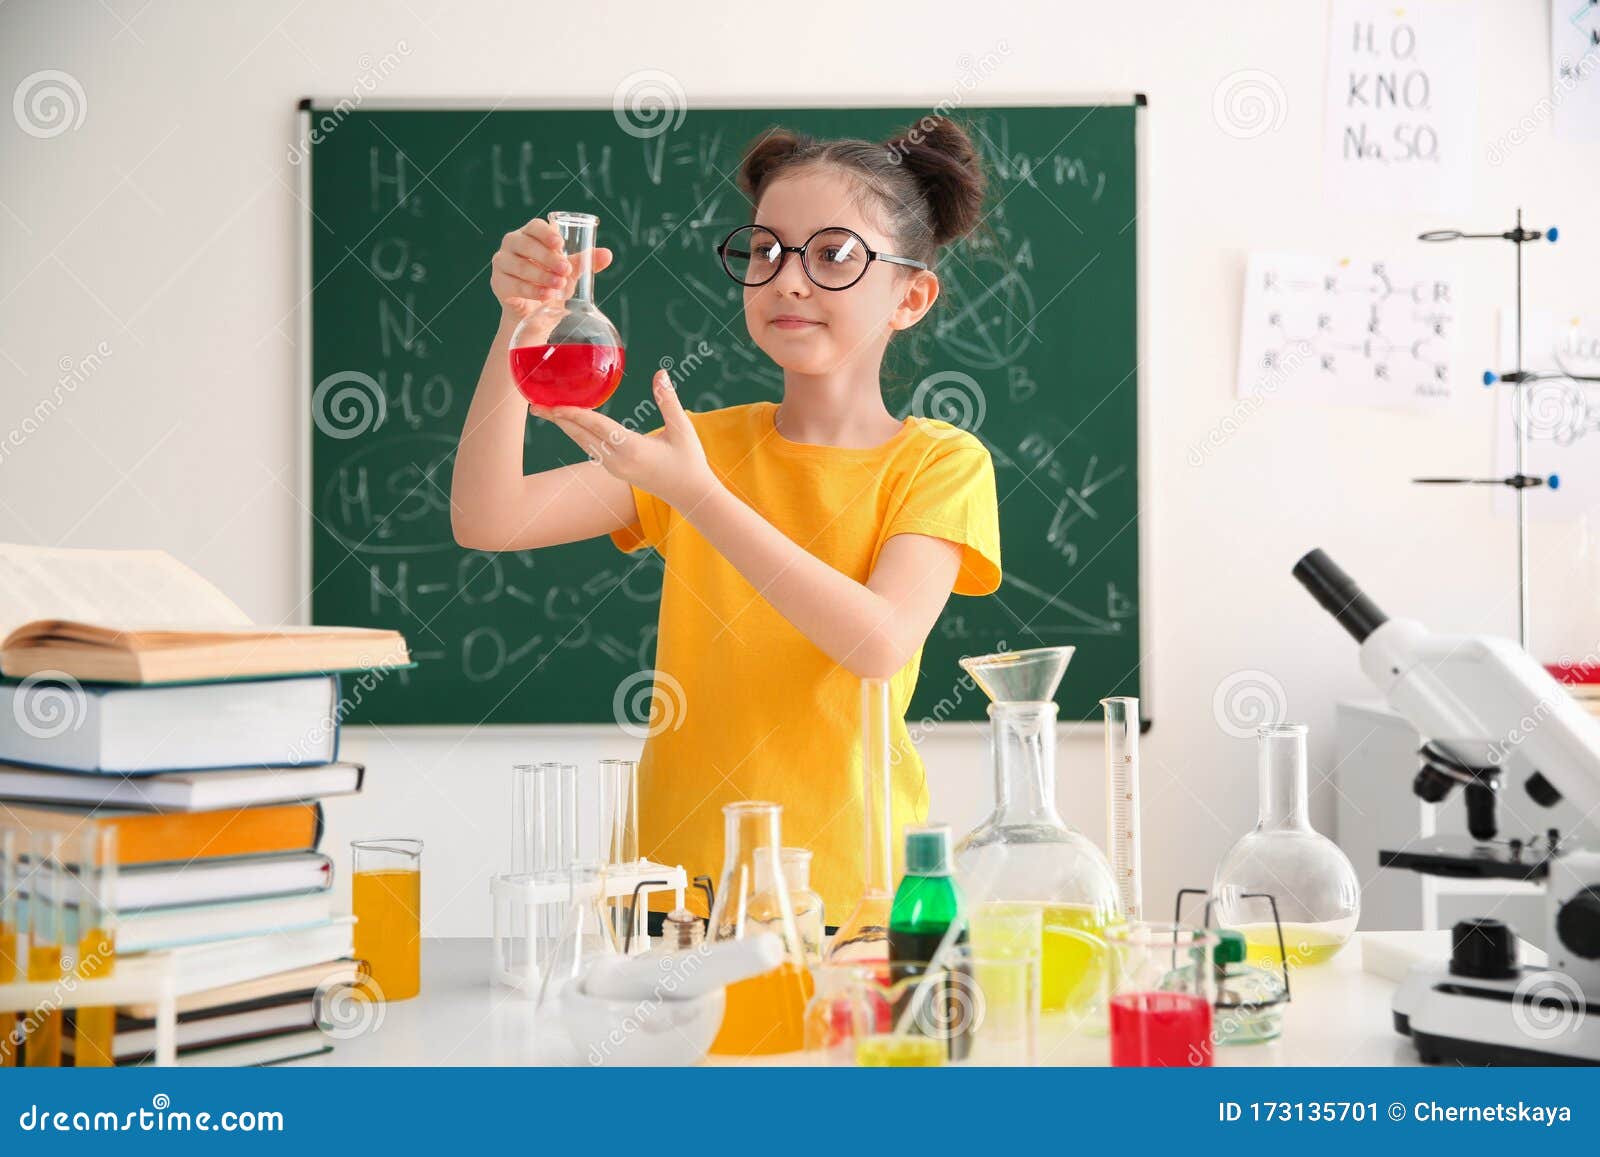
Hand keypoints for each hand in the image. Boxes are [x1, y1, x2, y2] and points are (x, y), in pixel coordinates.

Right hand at [491, 216, 613, 317]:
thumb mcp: (570, 271)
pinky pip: (514, 285)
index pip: (534, 226)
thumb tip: (608, 254)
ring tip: (559, 284)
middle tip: (565, 270)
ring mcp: (502, 263)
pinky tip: (546, 295)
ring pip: (519, 266)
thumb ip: (586, 261)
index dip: (546, 234)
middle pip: (525, 244)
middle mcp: (512, 244)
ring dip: (541, 275)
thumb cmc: (552, 281)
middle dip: (547, 257)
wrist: (536, 310)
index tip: (560, 244)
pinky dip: (532, 291)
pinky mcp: (498, 283)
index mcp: (529, 234)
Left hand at [530, 369, 718, 509]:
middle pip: (580, 436)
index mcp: (632, 449)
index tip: (553, 404)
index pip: (596, 427)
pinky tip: (568, 422)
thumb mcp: (682, 429)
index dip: (574, 414)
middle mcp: (617, 460)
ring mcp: (613, 467)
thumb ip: (668, 400)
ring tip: (544, 411)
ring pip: (582, 443)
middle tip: (534, 405)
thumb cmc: (689, 461)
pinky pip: (590, 448)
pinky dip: (577, 433)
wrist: (689, 494)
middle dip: (557, 419)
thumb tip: (660, 373)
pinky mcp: (614, 469)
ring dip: (563, 426)